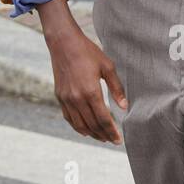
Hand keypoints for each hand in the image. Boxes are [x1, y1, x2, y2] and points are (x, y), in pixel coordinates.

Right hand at [38, 0, 127, 142]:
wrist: (63, 43)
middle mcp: (77, 98)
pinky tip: (86, 130)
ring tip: (101, 137)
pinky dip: (78, 127)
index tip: (118, 140)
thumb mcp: (107, 67)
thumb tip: (124, 107)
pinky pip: (69, 118)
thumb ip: (117, 88)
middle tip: (112, 140)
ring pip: (79, 125)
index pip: (103, 119)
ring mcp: (66, 99)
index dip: (112, 131)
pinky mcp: (59, 97)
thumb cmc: (88, 52)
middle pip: (92, 125)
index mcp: (91, 91)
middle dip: (103, 135)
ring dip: (91, 134)